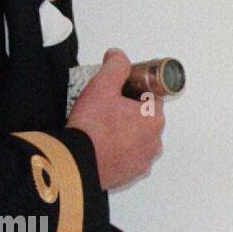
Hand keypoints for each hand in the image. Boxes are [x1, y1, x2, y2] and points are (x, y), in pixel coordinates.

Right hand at [66, 48, 164, 189]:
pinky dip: (120, 154)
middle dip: (129, 116)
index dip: (134, 94)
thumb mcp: (102, 86)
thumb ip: (115, 66)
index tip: (118, 95)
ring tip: (102, 132)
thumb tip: (118, 55)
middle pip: (145, 121)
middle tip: (105, 112)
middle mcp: (154, 142)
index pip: (151, 100)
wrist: (77, 161)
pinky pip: (130, 160)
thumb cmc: (92, 126)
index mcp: (153, 118)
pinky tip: (103, 149)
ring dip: (125, 136)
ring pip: (138, 141)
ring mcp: (143, 161)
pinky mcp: (131, 176)